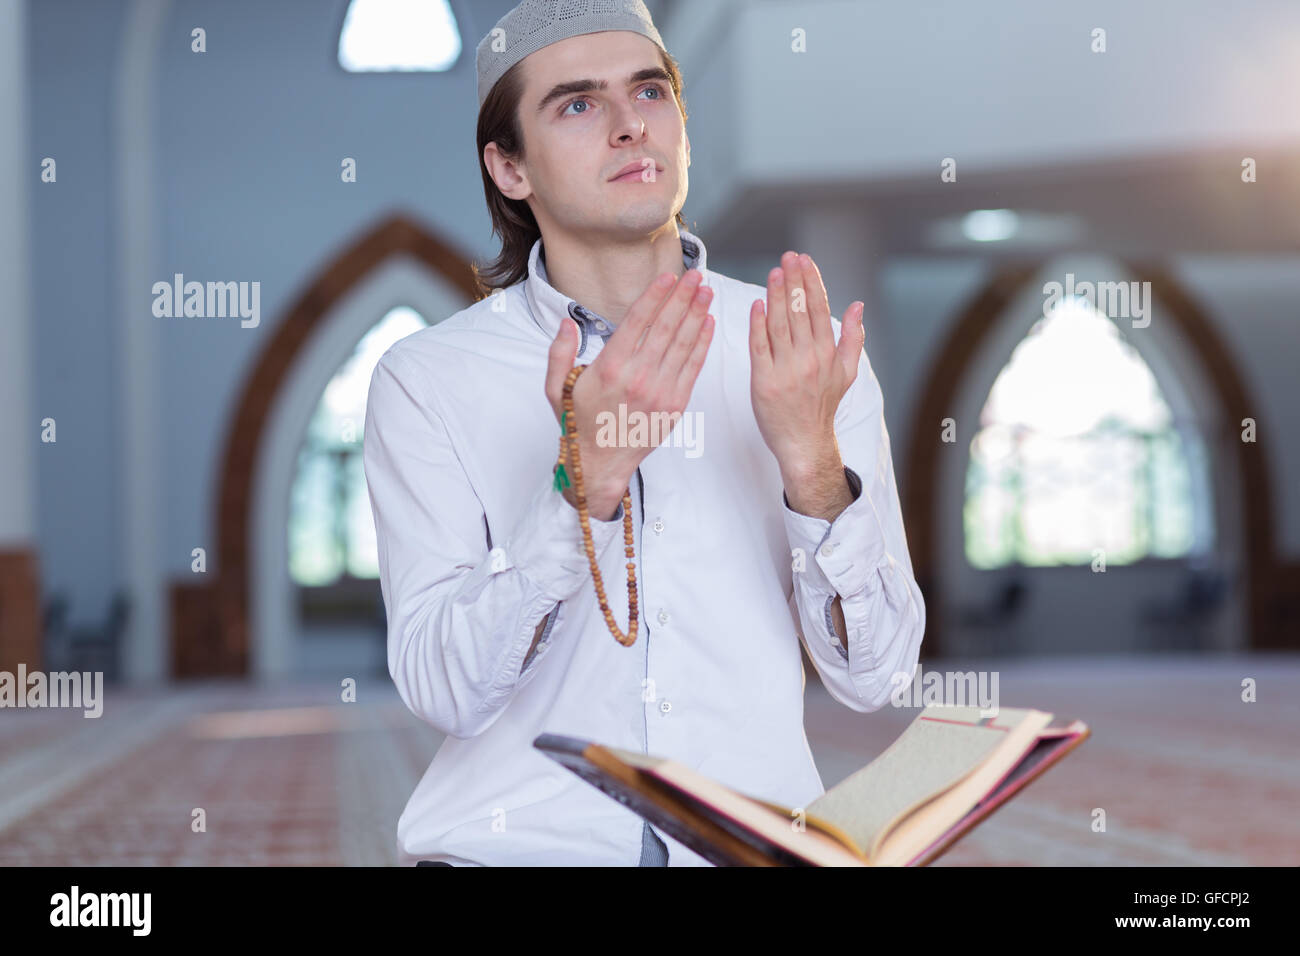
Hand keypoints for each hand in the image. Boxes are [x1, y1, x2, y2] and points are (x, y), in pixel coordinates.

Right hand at [545, 267, 714, 519]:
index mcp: (609, 368)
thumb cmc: (579, 423)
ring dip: (697, 314)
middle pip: (666, 327)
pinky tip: (707, 324)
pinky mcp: (675, 406)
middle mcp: (637, 377)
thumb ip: (559, 353)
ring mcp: (659, 392)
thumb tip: (567, 324)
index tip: (668, 276)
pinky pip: (693, 368)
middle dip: (683, 297)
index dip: (655, 295)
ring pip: (683, 344)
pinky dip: (702, 344)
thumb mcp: (557, 388)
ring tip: (706, 292)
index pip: (637, 321)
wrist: (600, 463)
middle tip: (696, 276)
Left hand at [748, 251, 863, 473]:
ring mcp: (786, 370)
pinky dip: (758, 324)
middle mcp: (809, 359)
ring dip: (777, 295)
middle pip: (800, 312)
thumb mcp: (847, 373)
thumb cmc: (822, 406)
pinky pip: (759, 347)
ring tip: (774, 272)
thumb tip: (858, 305)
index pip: (819, 309)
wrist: (804, 443)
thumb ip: (853, 337)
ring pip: (780, 324)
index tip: (805, 260)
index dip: (812, 282)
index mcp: (828, 354)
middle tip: (787, 257)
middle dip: (794, 280)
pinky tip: (757, 304)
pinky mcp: (763, 382)